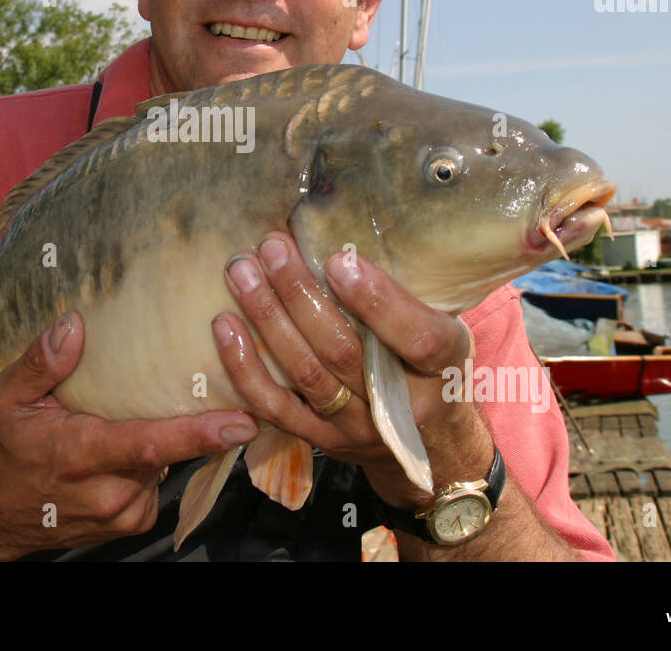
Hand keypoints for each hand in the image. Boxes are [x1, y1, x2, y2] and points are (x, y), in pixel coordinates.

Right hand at [0, 312, 258, 557]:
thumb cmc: (9, 448)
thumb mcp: (8, 397)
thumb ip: (40, 363)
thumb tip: (73, 324)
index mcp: (81, 455)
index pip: (149, 443)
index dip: (198, 433)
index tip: (241, 421)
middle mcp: (109, 491)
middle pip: (170, 447)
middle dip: (191, 417)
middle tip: (208, 385)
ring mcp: (125, 513)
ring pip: (167, 462)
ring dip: (163, 436)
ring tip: (136, 414)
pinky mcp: (135, 522)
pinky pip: (158, 479)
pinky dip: (152, 459)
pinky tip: (126, 446)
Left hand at [212, 232, 492, 511]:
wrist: (433, 442)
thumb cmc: (432, 363)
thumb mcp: (446, 324)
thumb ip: (408, 292)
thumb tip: (348, 228)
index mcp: (443, 368)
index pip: (416, 340)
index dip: (377, 302)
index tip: (339, 259)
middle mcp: (400, 407)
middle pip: (344, 352)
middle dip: (301, 295)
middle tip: (273, 248)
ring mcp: (356, 428)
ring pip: (304, 374)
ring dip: (267, 318)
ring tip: (242, 272)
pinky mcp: (320, 440)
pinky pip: (274, 407)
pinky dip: (245, 367)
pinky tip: (224, 326)